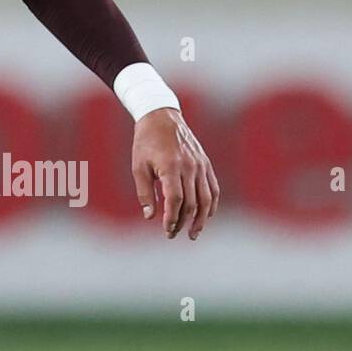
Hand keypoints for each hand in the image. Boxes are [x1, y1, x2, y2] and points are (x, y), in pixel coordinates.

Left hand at [131, 108, 219, 239]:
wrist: (161, 117)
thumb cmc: (145, 142)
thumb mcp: (138, 166)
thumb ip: (145, 192)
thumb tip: (150, 216)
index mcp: (171, 166)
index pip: (175, 200)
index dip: (172, 218)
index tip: (166, 230)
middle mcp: (189, 167)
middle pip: (191, 202)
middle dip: (182, 222)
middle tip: (173, 233)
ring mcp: (200, 165)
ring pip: (206, 199)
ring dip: (201, 219)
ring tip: (193, 233)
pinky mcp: (206, 164)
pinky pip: (213, 189)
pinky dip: (211, 204)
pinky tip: (205, 216)